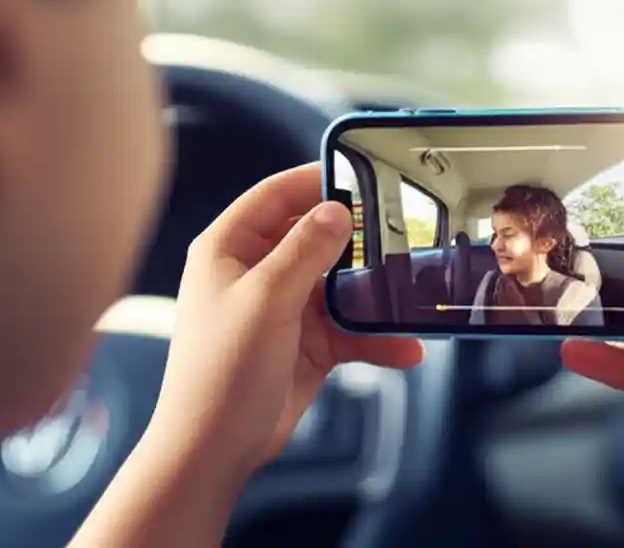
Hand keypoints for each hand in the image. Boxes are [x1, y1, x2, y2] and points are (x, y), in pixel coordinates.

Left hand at [74, 164, 422, 547]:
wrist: (215, 449)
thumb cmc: (220, 372)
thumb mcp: (265, 299)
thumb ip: (305, 251)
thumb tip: (337, 210)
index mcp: (229, 249)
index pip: (276, 195)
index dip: (315, 180)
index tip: (361, 173)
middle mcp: (256, 273)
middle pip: (314, 236)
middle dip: (356, 237)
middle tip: (399, 229)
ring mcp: (283, 309)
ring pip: (339, 284)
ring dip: (373, 291)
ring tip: (409, 289)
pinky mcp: (307, 345)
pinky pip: (350, 330)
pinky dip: (376, 338)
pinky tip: (404, 346)